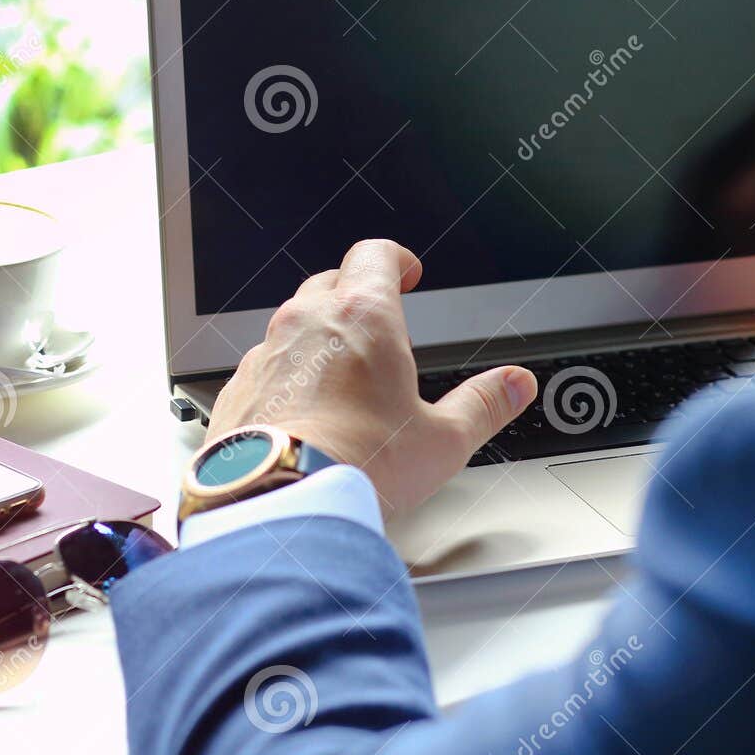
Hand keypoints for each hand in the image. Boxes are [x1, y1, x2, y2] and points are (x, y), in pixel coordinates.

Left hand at [206, 240, 536, 517]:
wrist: (280, 499)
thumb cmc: (358, 465)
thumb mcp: (443, 439)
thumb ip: (483, 405)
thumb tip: (515, 386)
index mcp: (363, 317)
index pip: (375, 255)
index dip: (396, 258)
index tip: (406, 272)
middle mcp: (306, 323)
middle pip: (331, 284)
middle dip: (355, 297)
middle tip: (378, 327)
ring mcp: (266, 355)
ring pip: (292, 326)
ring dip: (316, 340)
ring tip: (340, 380)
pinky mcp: (238, 390)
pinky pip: (263, 368)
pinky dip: (284, 379)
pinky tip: (301, 414)